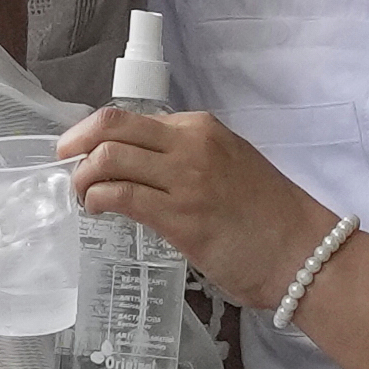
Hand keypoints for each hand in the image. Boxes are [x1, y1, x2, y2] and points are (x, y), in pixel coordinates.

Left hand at [61, 107, 337, 311]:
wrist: (303, 250)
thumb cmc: (270, 214)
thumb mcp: (230, 164)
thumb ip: (191, 158)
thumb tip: (145, 166)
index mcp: (202, 127)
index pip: (134, 118)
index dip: (99, 133)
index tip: (85, 151)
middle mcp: (190, 144)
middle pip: (112, 126)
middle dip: (76, 142)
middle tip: (65, 162)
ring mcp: (184, 179)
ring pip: (109, 158)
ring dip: (82, 176)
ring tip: (81, 195)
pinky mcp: (179, 217)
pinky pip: (120, 196)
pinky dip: (97, 200)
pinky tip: (96, 211)